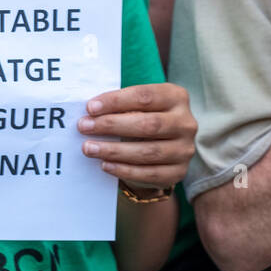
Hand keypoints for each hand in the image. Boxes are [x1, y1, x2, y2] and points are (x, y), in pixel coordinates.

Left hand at [77, 83, 196, 189]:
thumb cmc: (139, 118)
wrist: (158, 150)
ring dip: (114, 150)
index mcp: (175, 97)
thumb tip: (90, 112)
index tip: (90, 108)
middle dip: (112, 125)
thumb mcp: (133, 105)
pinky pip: (151, 173)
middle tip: (84, 127)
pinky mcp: (179, 172)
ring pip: (149, 151)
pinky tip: (105, 165)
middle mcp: (186, 123)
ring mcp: (185, 149)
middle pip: (148, 124)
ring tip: (89, 148)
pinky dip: (125, 170)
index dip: (116, 101)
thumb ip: (118, 105)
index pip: (145, 97)